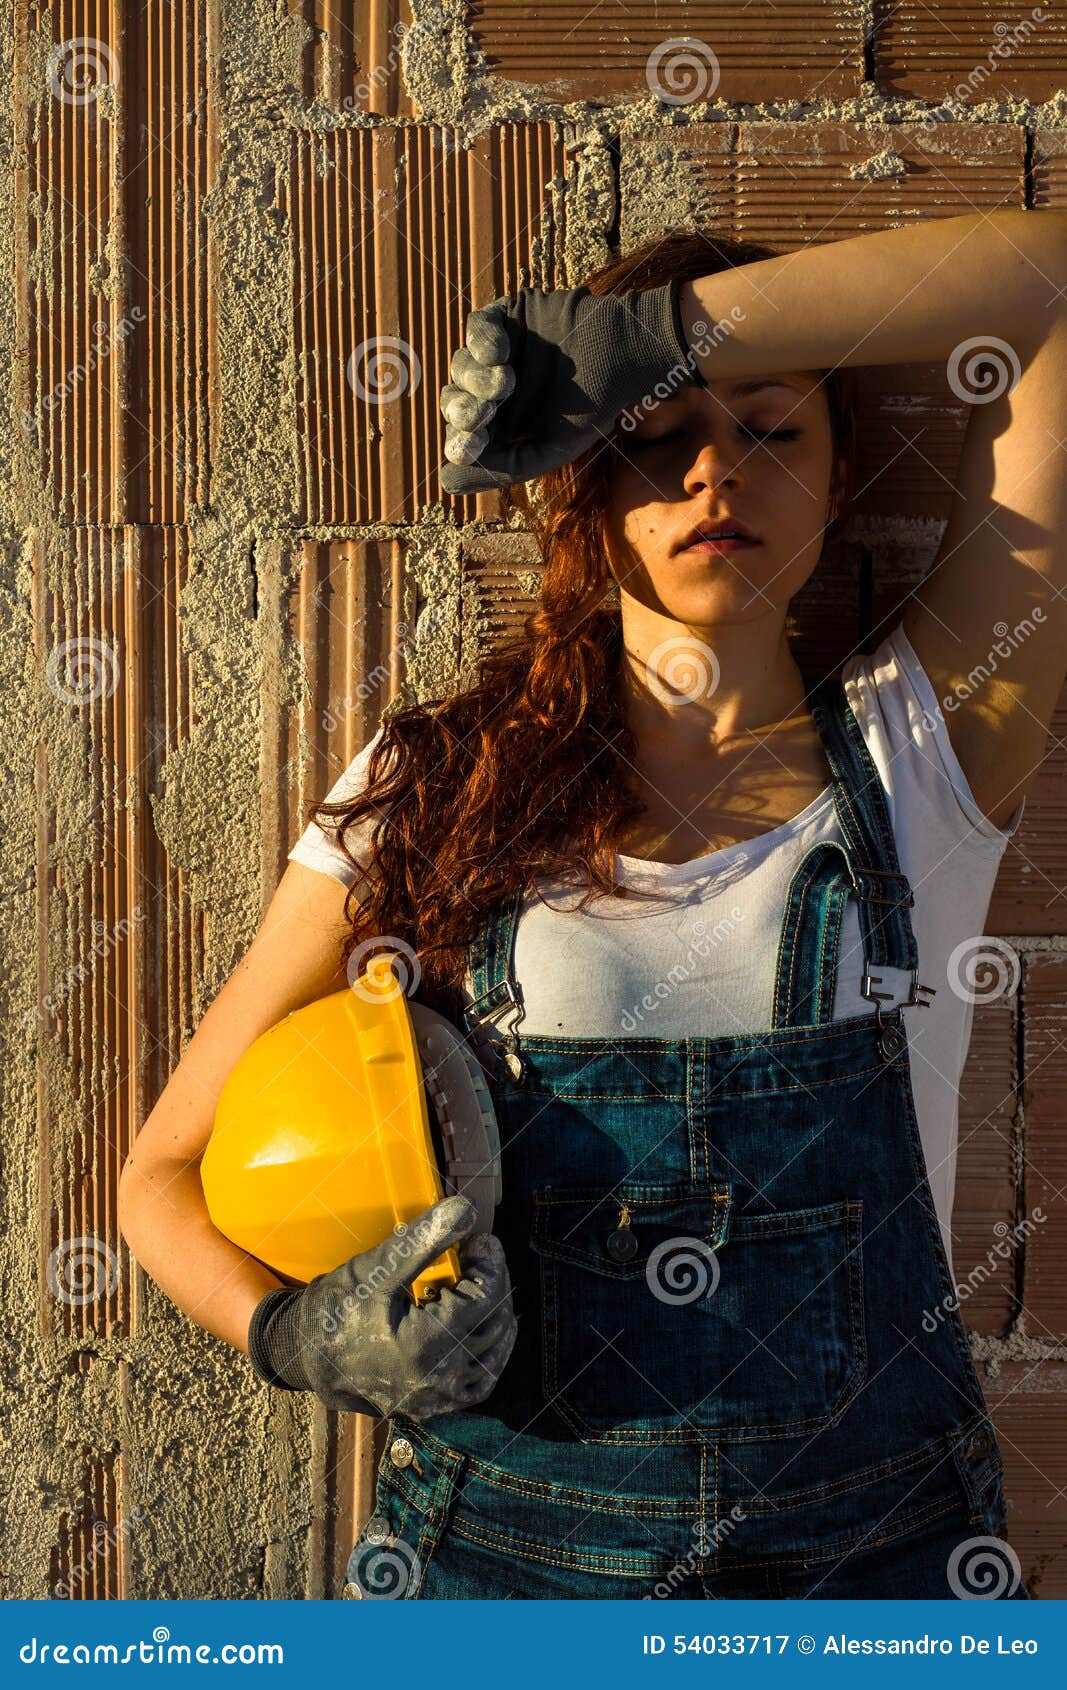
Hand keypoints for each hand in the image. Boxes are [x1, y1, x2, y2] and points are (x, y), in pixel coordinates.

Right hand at [247, 1193, 517, 1417]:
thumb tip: (466, 1211)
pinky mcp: (433, 1406)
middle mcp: (436, 1380)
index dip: (492, 1263)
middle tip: (476, 1256)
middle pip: (494, 1324)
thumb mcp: (376, 1267)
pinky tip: (480, 1325)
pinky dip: (488, 1352)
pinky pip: (479, 1382)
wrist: (305, 1354)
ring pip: (493, 1355)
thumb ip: (423, 1240)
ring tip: (478, 1286)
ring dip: (495, 1316)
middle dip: (493, 1283)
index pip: (485, 1299)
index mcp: (423, 1346)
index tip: (480, 1240)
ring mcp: (436, 1399)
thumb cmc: (336, 1309)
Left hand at [438, 277, 703, 493]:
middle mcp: (492, 388)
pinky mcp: (505, 317)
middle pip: (455, 398)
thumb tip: (445, 482)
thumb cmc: (591, 409)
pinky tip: (500, 355)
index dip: (460, 441)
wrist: (624, 354)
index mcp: (500, 422)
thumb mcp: (547, 450)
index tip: (471, 445)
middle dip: (463, 409)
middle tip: (484, 413)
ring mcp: (497, 351)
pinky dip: (481, 341)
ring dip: (476, 378)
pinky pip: (477, 326)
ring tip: (506, 382)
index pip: (462, 433)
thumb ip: (500, 468)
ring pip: (462, 364)